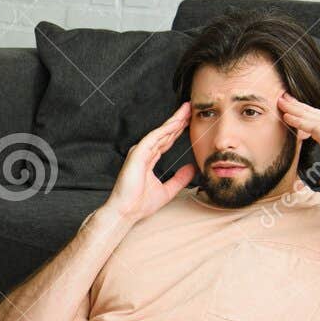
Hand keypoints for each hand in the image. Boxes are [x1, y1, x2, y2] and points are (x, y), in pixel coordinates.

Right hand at [103, 102, 195, 222]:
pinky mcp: (137, 154)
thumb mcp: (168, 190)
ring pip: (160, 132)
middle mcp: (144, 153)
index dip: (178, 130)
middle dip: (178, 120)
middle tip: (190, 108)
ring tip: (186, 110)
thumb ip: (179, 179)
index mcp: (149, 159)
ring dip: (173, 121)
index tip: (189, 121)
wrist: (127, 212)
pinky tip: (176, 122)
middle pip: (164, 133)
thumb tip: (192, 168)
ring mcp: (140, 152)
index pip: (166, 141)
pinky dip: (165, 129)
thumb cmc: (140, 204)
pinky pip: (153, 138)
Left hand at [276, 93, 319, 198]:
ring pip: (311, 115)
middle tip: (284, 98)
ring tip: (280, 102)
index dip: (307, 115)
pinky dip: (297, 120)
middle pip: (316, 113)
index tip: (294, 111)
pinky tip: (286, 117)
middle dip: (299, 106)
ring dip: (294, 109)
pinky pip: (308, 123)